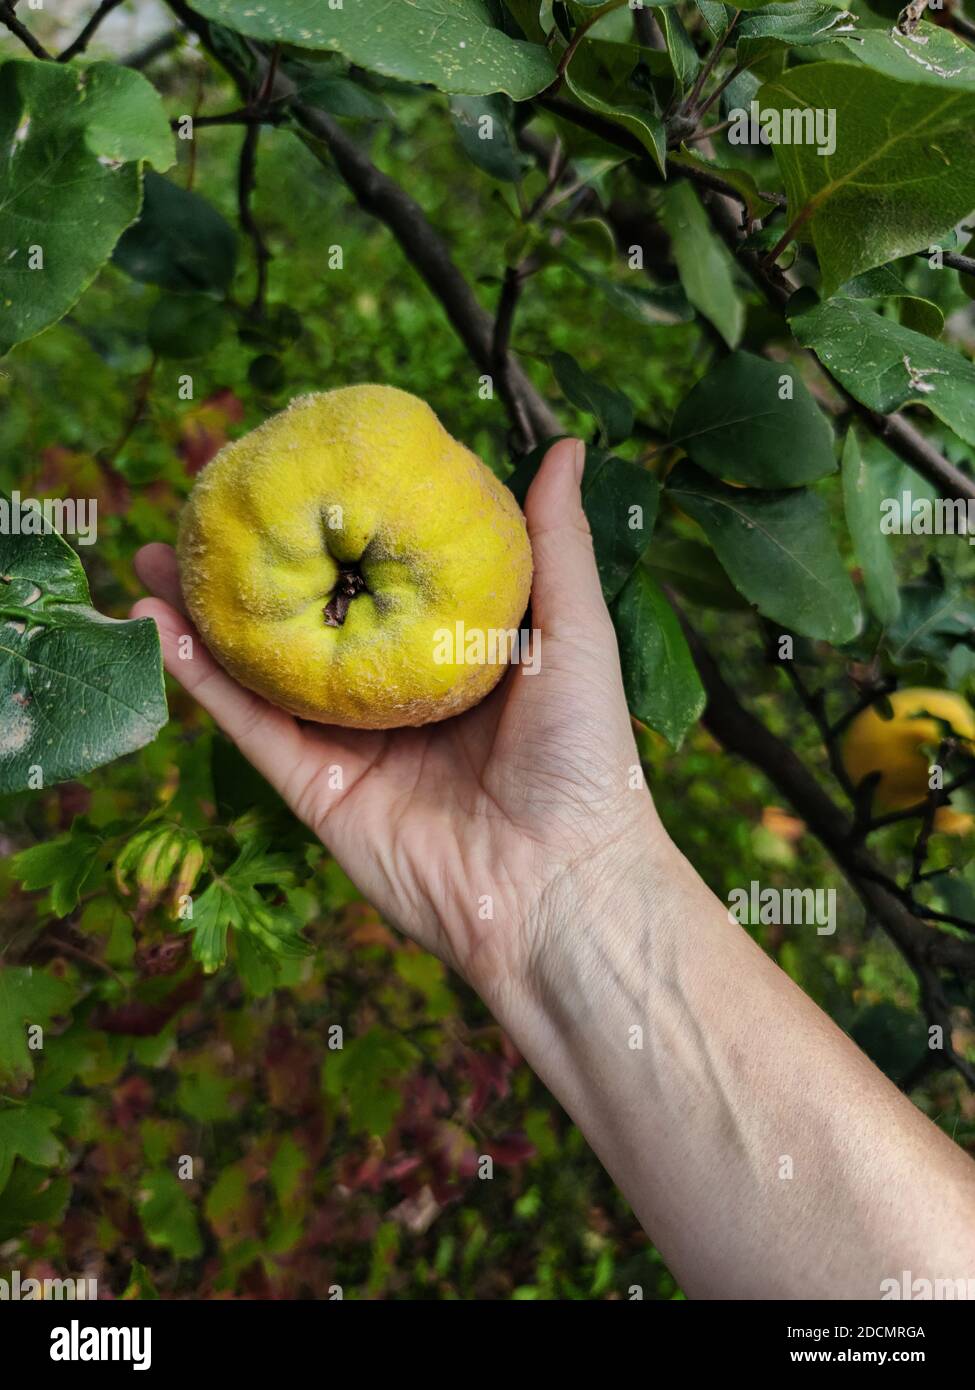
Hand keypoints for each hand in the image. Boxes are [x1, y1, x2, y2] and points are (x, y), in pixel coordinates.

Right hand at [132, 438, 664, 1009]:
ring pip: (263, 672)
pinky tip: (156, 629)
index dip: (339, 532)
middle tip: (200, 508)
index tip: (297, 476)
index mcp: (451, 659)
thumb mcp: (575, 633)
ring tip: (150, 558)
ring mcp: (351, 746)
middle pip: (310, 621)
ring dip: (203, 618)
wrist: (561, 885)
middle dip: (254, 570)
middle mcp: (394, 698)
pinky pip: (250, 728)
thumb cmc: (584, 757)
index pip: (383, 582)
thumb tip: (567, 444)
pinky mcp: (316, 792)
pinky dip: (201, 682)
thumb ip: (554, 544)